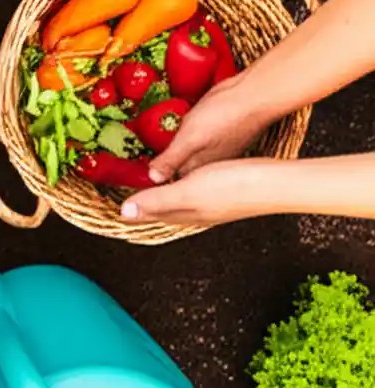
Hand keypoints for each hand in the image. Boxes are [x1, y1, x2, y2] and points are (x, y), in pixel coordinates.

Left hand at [121, 158, 280, 225]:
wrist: (277, 182)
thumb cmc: (234, 185)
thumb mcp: (188, 191)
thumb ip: (157, 200)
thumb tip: (123, 213)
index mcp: (185, 214)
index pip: (149, 213)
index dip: (131, 208)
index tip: (111, 201)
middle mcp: (197, 212)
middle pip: (162, 209)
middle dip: (143, 203)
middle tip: (123, 192)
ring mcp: (213, 203)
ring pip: (178, 200)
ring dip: (161, 193)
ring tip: (146, 184)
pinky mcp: (225, 190)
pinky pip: (194, 189)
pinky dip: (179, 182)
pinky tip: (183, 174)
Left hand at [142, 74, 270, 183]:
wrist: (255, 95)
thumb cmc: (224, 116)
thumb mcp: (191, 138)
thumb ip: (171, 159)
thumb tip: (152, 178)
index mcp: (198, 170)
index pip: (169, 185)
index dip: (151, 184)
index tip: (131, 180)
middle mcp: (207, 165)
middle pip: (176, 174)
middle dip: (158, 171)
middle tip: (133, 167)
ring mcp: (215, 152)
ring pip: (185, 159)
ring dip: (168, 156)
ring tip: (145, 152)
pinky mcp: (219, 138)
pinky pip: (193, 145)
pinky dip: (181, 142)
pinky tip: (172, 134)